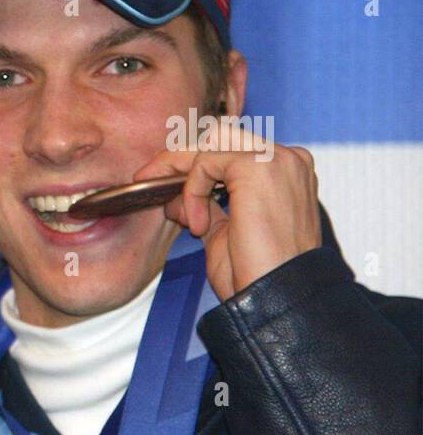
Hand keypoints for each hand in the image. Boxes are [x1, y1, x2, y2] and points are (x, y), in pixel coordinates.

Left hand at [134, 129, 321, 300]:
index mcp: (285, 173)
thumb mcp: (226, 233)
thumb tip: (177, 197)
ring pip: (210, 144)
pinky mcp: (259, 167)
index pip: (231, 149)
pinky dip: (191, 191)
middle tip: (148, 180)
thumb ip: (208, 207)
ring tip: (177, 214)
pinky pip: (206, 162)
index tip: (160, 185)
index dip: (191, 165)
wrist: (277, 297)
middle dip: (178, 159)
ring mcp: (277, 160)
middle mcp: (287, 159)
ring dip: (182, 175)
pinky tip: (197, 224)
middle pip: (219, 137)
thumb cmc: (256, 274)